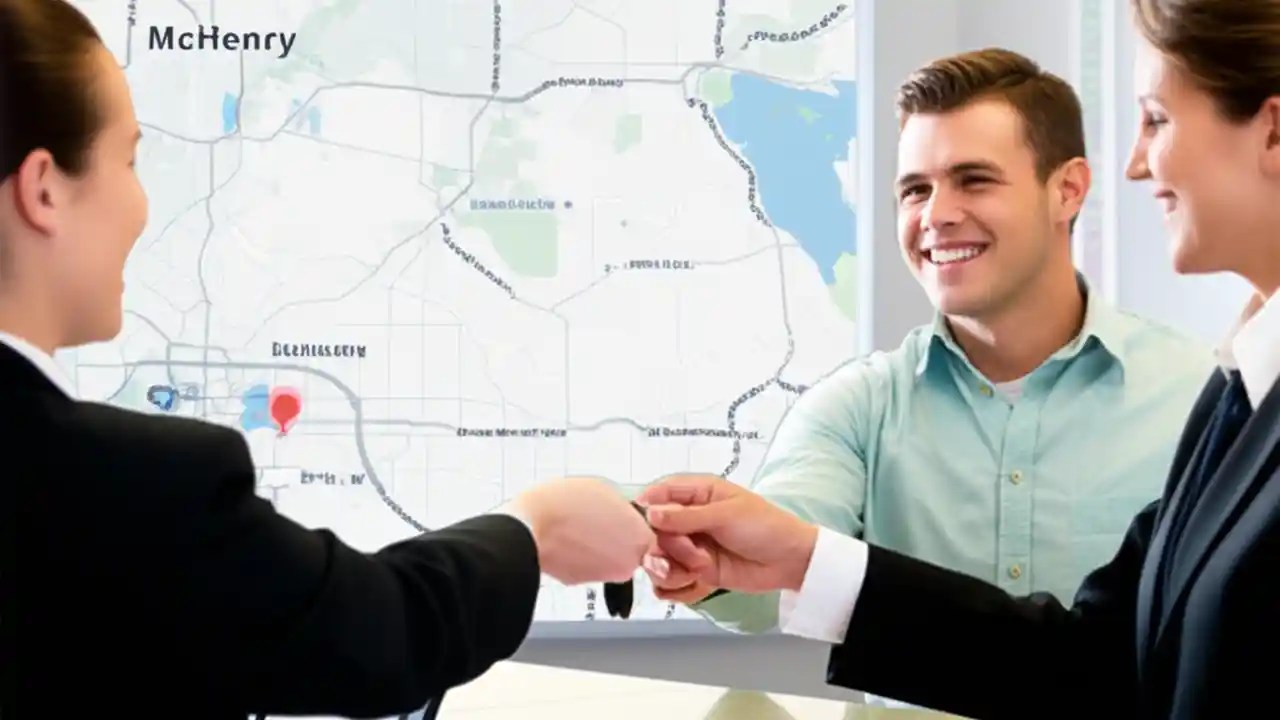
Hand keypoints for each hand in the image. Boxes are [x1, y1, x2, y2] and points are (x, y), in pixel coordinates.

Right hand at [504, 476, 653, 584]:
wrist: (529, 529)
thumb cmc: (564, 505)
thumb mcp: (605, 490)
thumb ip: (624, 507)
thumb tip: (623, 512)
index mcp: (639, 538)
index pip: (654, 538)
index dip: (638, 526)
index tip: (628, 520)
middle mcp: (626, 563)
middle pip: (632, 550)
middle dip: (620, 537)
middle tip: (601, 519)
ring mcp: (602, 575)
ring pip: (609, 559)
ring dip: (599, 546)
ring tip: (579, 526)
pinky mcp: (580, 582)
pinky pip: (588, 566)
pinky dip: (582, 555)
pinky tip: (568, 538)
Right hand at [637, 473, 818, 593]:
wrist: (789, 562)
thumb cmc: (764, 526)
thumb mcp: (726, 514)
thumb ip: (686, 516)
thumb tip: (650, 514)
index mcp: (696, 494)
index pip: (658, 494)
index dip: (647, 507)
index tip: (645, 523)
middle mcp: (687, 520)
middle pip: (652, 533)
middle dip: (666, 546)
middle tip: (691, 552)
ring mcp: (689, 548)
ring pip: (656, 561)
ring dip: (672, 569)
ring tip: (698, 569)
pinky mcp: (694, 572)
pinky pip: (668, 584)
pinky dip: (677, 588)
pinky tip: (696, 585)